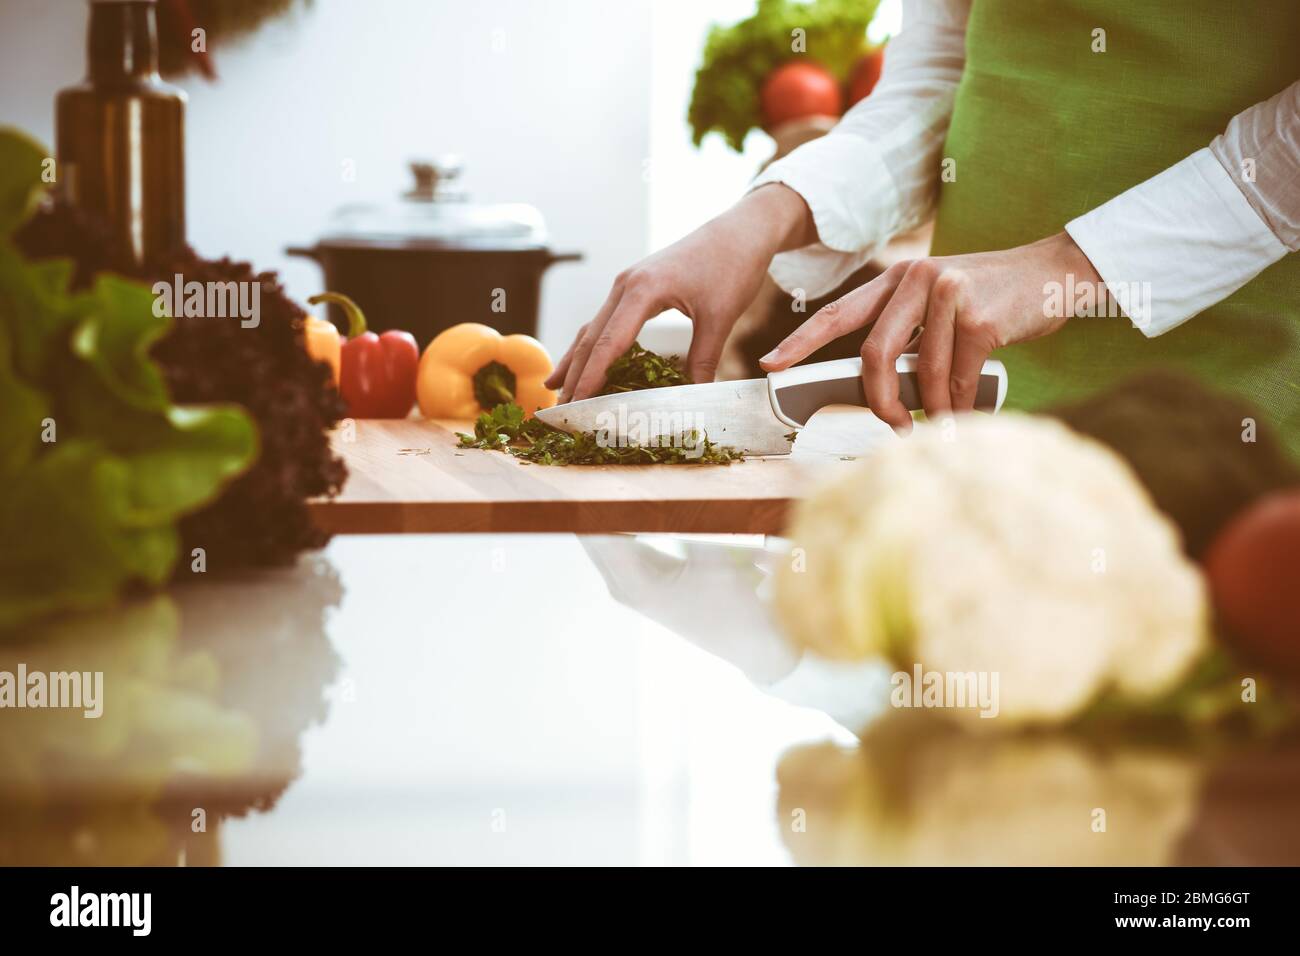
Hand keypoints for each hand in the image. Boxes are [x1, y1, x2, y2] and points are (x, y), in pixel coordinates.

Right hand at [546, 184, 816, 401]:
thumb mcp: (720, 316)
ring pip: (593, 328)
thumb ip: (703, 358)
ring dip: (576, 360)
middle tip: (559, 409)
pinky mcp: (636, 287)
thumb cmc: (732, 266)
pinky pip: (606, 321)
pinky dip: (593, 345)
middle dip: (574, 374)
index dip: (590, 378)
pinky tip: (584, 362)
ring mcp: (627, 284)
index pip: (607, 343)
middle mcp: (626, 285)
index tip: (576, 404)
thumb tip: (693, 398)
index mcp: (642, 289)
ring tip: (556, 388)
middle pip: (591, 337)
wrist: (740, 230)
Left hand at [759, 231, 1102, 432]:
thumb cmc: (991, 298)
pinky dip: (960, 406)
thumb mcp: (939, 301)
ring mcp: (948, 295)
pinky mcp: (980, 318)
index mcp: (896, 280)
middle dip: (879, 399)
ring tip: (939, 422)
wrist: (1052, 272)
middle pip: (874, 353)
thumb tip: (886, 390)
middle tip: (891, 425)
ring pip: (923, 373)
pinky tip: (964, 415)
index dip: (801, 342)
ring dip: (930, 408)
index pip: (837, 312)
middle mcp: (915, 280)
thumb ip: (908, 332)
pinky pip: (958, 380)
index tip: (771, 364)